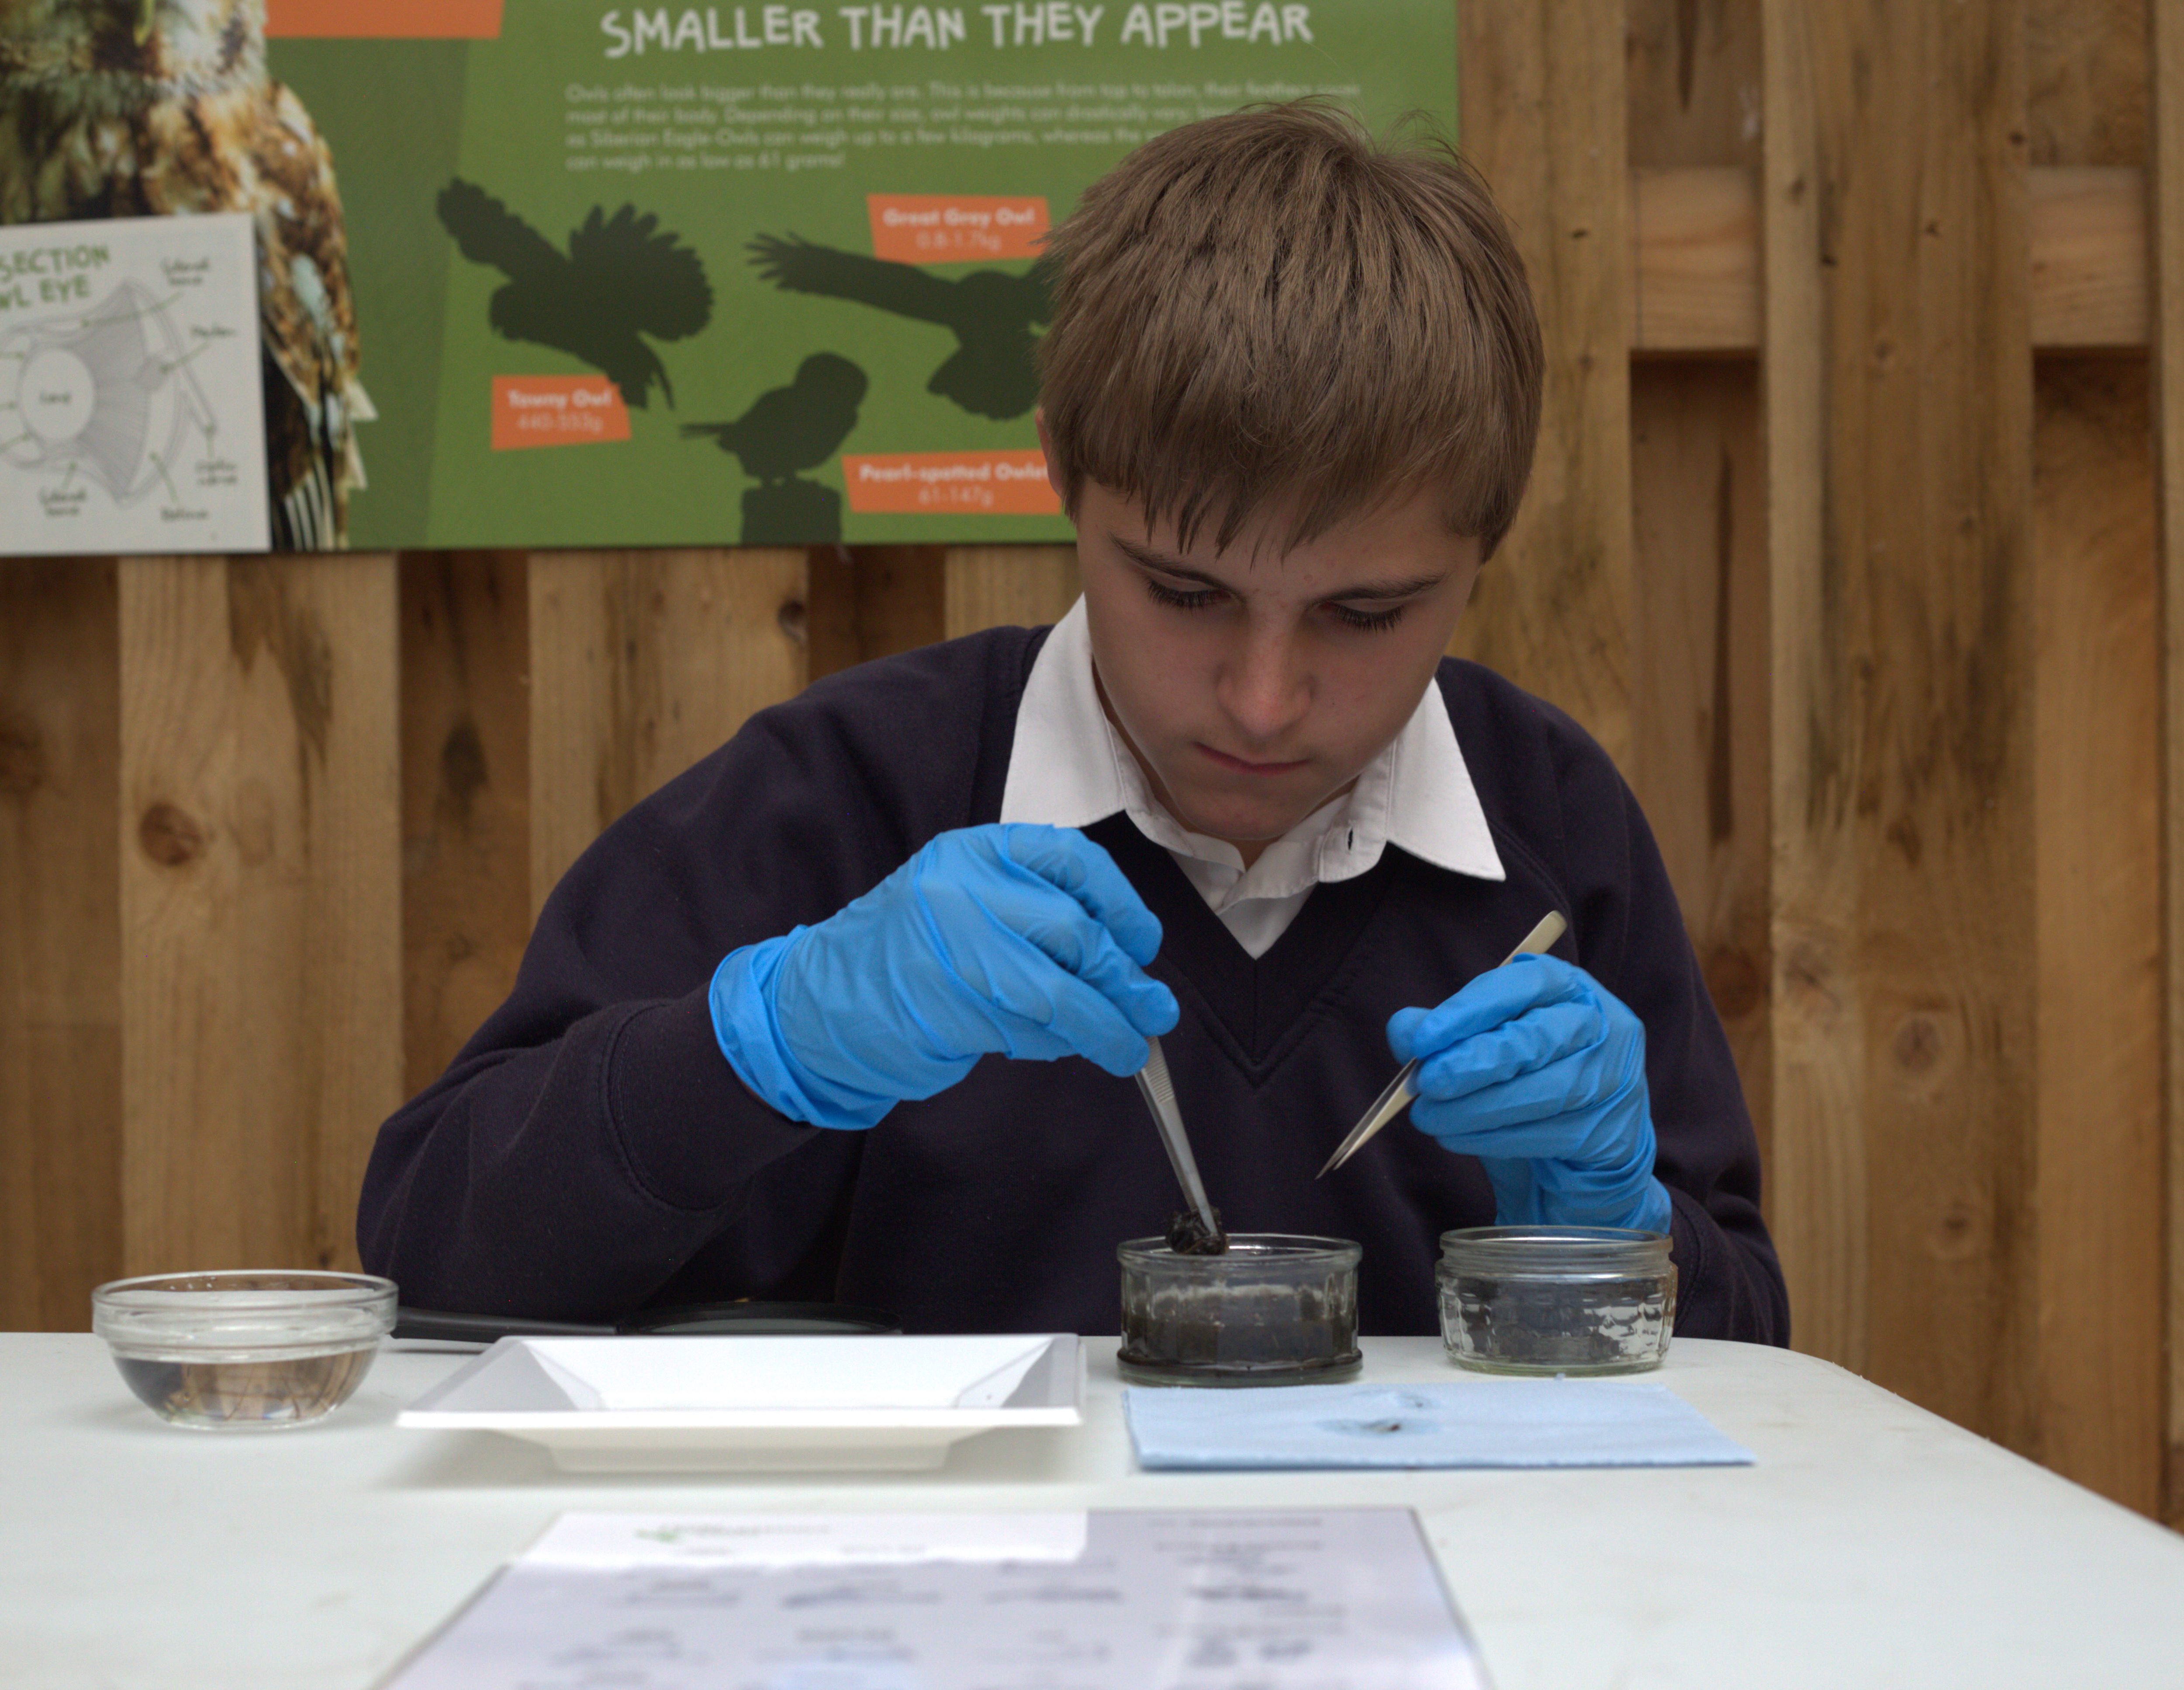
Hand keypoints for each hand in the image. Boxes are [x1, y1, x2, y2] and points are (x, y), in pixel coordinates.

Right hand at [710, 824, 1178, 1128]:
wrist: (815, 1005)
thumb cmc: (904, 957)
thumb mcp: (965, 904)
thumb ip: (1032, 913)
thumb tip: (1123, 958)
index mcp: (973, 853)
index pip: (1071, 861)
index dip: (1120, 903)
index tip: (1143, 940)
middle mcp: (962, 890)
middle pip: (1075, 931)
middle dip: (1123, 978)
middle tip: (1152, 1007)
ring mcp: (951, 949)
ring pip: (1059, 989)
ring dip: (1105, 1024)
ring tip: (1129, 1043)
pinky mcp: (947, 1007)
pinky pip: (1029, 1028)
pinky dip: (1062, 1043)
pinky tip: (1072, 1048)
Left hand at [1387, 954, 1672, 1233]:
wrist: (1585, 1141)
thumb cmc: (1528, 1077)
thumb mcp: (1489, 1044)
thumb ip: (1447, 1031)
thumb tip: (1404, 1030)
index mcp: (1568, 988)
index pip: (1524, 983)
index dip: (1469, 1009)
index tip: (1422, 1038)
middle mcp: (1601, 1025)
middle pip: (1536, 1039)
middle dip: (1472, 1062)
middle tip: (1425, 1083)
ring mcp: (1612, 1079)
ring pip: (1540, 1092)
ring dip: (1474, 1109)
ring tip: (1428, 1118)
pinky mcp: (1612, 1132)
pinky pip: (1544, 1134)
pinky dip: (1491, 1139)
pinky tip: (1455, 1138)